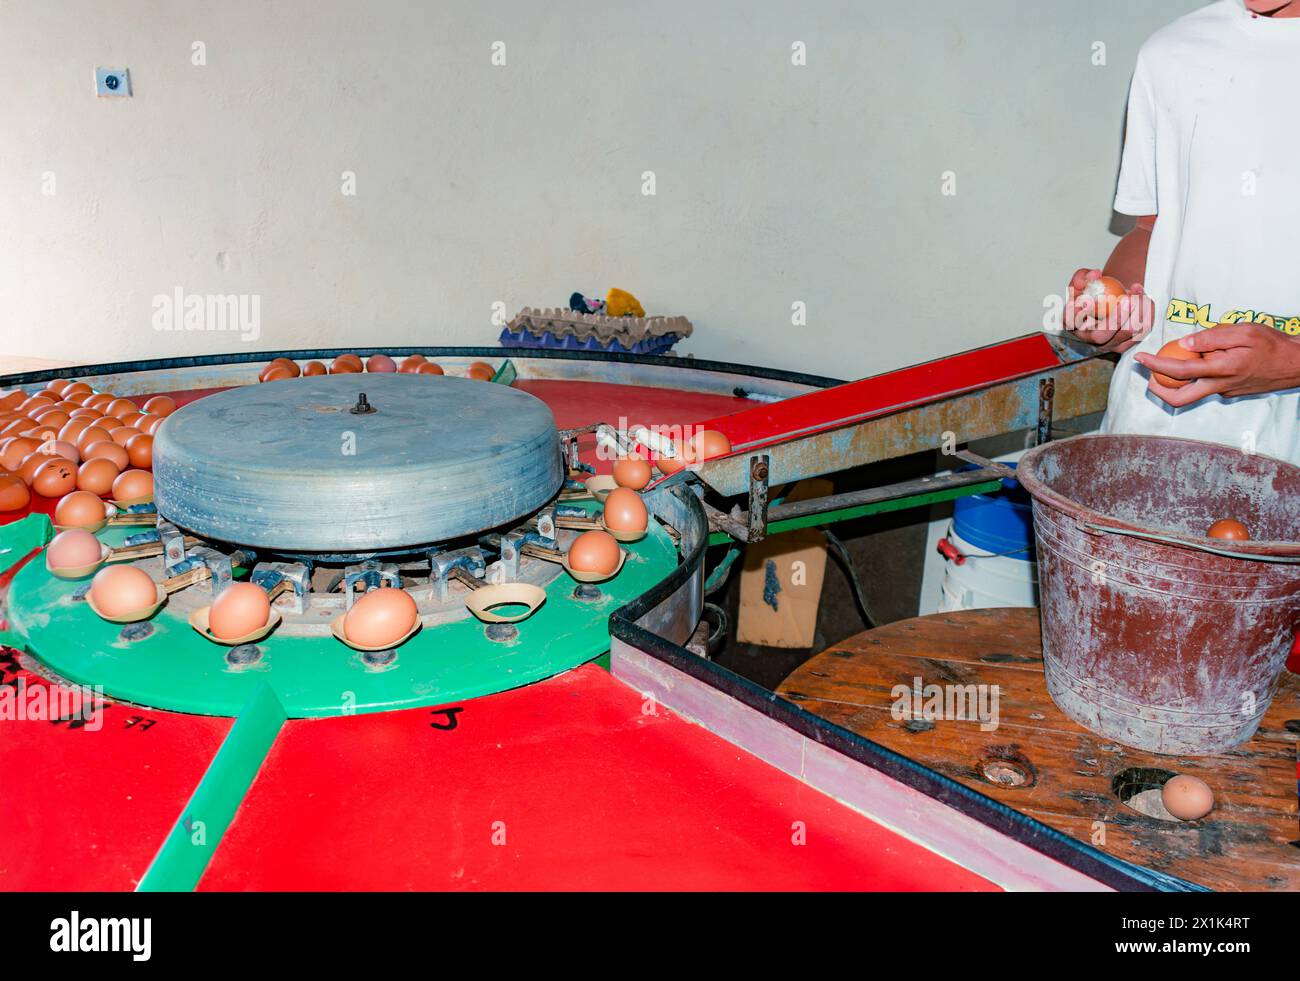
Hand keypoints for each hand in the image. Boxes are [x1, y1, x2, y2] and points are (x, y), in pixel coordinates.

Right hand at [1063, 268, 1153, 350]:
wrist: (1109, 301)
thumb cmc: (1093, 292)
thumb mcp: (1083, 280)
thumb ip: (1083, 276)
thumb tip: (1094, 275)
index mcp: (1073, 323)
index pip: (1070, 322)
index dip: (1076, 315)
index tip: (1086, 303)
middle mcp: (1089, 338)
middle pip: (1101, 336)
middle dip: (1116, 318)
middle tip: (1127, 299)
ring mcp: (1108, 343)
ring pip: (1127, 332)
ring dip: (1137, 310)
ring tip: (1136, 292)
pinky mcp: (1127, 343)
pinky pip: (1142, 330)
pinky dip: (1147, 311)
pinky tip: (1142, 296)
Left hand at [1135, 322, 1299, 406]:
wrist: (1296, 364)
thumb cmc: (1273, 344)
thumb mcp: (1245, 331)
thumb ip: (1213, 337)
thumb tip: (1185, 344)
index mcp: (1222, 369)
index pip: (1179, 371)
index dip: (1156, 365)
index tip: (1140, 357)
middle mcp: (1220, 386)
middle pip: (1179, 398)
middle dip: (1157, 390)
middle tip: (1147, 374)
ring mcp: (1225, 392)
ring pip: (1190, 396)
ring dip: (1172, 386)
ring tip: (1165, 367)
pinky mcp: (1229, 393)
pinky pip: (1204, 388)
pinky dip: (1193, 379)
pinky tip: (1195, 363)